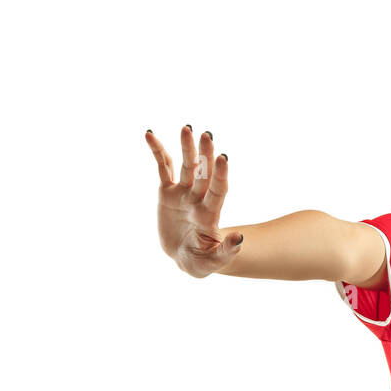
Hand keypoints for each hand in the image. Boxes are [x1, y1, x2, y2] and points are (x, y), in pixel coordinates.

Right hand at [144, 127, 242, 277]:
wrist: (186, 258)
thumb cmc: (202, 262)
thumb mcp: (213, 261)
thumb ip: (226, 250)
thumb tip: (240, 238)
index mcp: (209, 214)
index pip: (218, 190)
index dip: (220, 175)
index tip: (224, 158)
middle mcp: (198, 199)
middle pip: (203, 173)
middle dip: (205, 155)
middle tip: (207, 135)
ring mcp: (183, 194)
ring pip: (186, 166)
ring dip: (187, 148)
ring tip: (187, 128)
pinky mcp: (167, 193)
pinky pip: (163, 168)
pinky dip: (157, 151)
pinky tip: (150, 134)